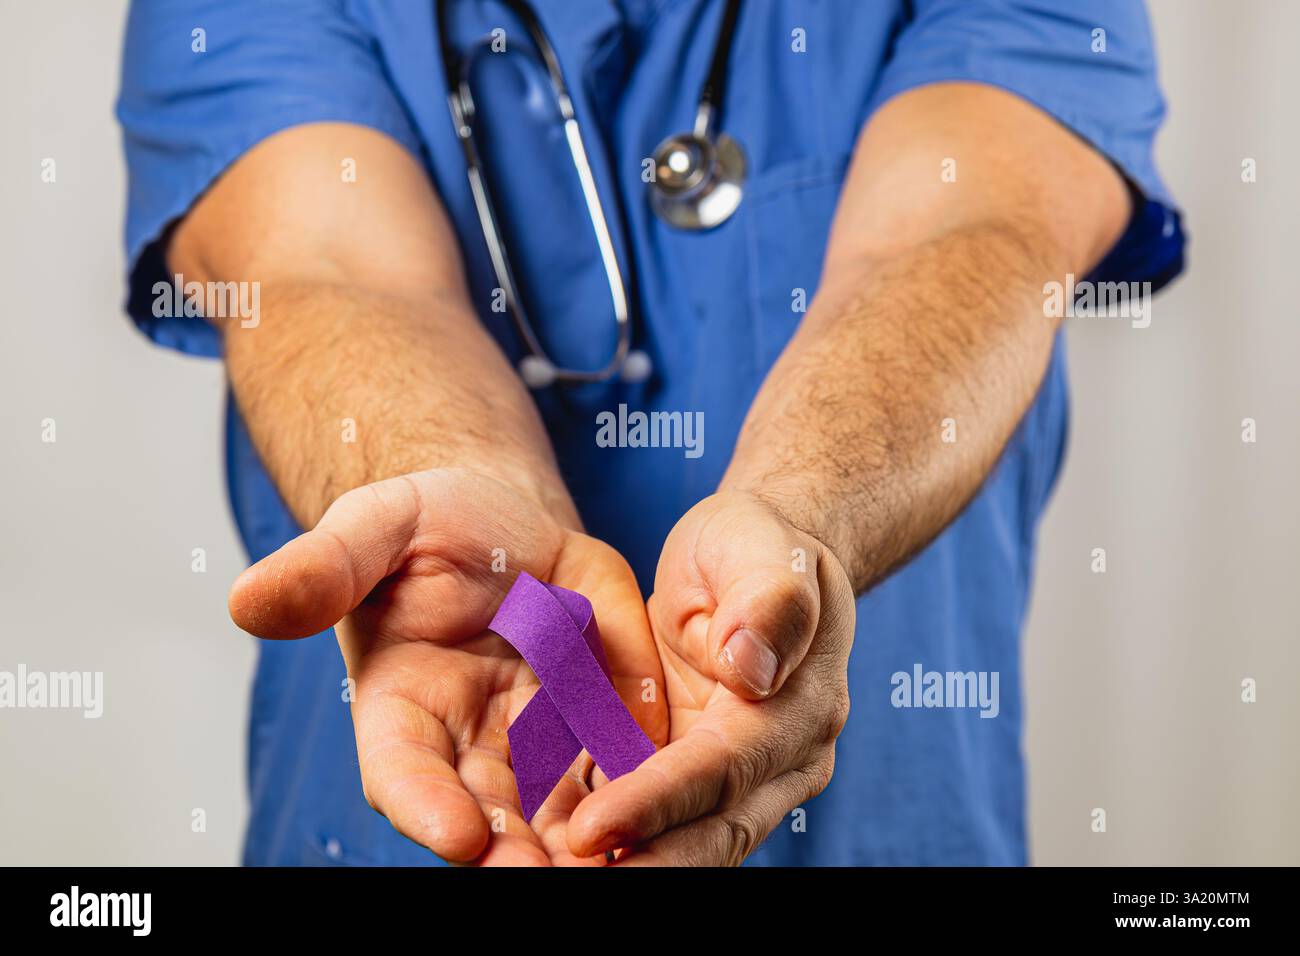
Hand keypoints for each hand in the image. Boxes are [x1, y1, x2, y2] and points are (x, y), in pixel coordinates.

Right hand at [228, 468, 667, 864]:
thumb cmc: (429, 522)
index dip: (424, 807)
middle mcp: (467, 742)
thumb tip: (246, 601)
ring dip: (586, 849)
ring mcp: (538, 739)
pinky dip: (644, 798)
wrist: (507, 519)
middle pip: (487, 819)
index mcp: (400, 705)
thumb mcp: (379, 525)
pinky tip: (675, 816)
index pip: (402, 771)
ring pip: (561, 812)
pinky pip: (623, 769)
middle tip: (552, 882)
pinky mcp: (600, 721)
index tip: (459, 837)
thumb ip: (327, 565)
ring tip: (620, 872)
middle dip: (516, 859)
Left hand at [567, 491, 854, 864]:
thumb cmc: (756, 546)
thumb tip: (753, 668)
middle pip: (708, 833)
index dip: (657, 802)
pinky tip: (546, 849)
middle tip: (557, 880)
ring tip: (541, 874)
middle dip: (638, 865)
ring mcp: (742, 782)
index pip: (723, 770)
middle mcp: (779, 763)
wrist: (755, 565)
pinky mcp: (698, 782)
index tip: (590, 829)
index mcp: (797, 709)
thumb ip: (768, 601)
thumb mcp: (763, 549)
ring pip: (683, 844)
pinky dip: (610, 844)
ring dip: (621, 866)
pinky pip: (656, 826)